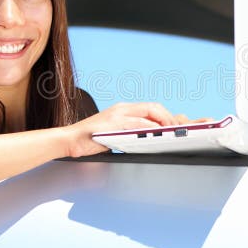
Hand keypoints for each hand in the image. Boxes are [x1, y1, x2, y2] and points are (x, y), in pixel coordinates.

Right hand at [65, 102, 184, 157]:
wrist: (70, 140)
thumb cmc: (90, 139)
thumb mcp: (115, 133)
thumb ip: (129, 132)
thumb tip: (147, 137)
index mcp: (123, 110)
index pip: (151, 108)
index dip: (165, 115)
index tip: (175, 125)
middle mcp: (122, 108)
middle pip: (154, 107)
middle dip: (168, 117)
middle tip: (177, 130)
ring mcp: (118, 114)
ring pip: (149, 112)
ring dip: (163, 122)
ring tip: (171, 132)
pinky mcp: (113, 123)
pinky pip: (137, 123)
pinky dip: (149, 127)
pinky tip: (156, 134)